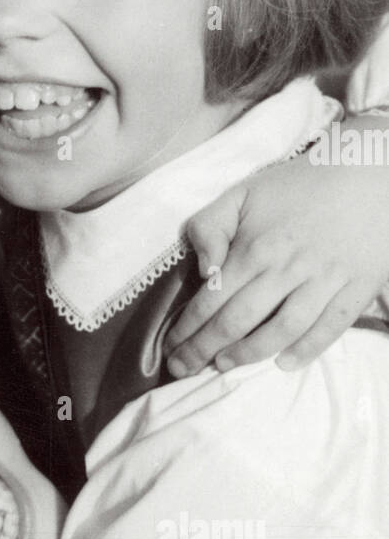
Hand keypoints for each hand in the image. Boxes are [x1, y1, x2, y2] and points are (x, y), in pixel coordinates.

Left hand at [164, 124, 388, 376]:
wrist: (367, 169)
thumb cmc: (299, 184)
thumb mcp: (243, 194)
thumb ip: (211, 227)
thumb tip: (203, 271)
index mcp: (256, 247)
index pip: (213, 299)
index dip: (187, 328)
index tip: (169, 348)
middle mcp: (288, 269)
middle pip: (239, 320)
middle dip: (205, 349)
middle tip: (182, 369)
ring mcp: (325, 281)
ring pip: (283, 330)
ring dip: (249, 353)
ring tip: (224, 366)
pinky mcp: (357, 287)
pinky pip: (332, 327)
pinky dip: (308, 349)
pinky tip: (284, 364)